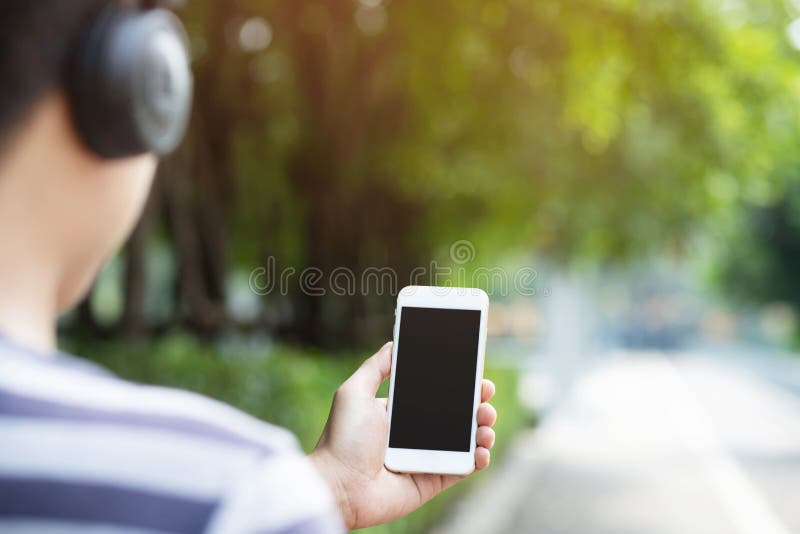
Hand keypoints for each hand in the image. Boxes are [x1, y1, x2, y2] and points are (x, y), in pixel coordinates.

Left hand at [310, 341, 497, 529]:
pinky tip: (482, 448)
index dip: (455, 383)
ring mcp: (426, 457)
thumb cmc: (342, 439)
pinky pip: (464, 468)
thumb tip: (394, 343)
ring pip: (466, 439)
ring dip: (483, 426)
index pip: (435, 393)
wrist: (339, 486)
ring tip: (485, 419)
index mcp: (399, 412)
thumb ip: (375, 367)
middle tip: (485, 391)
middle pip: (456, 414)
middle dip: (476, 401)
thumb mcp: (354, 393)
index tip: (472, 372)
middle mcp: (414, 433)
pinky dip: (480, 458)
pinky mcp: (433, 479)